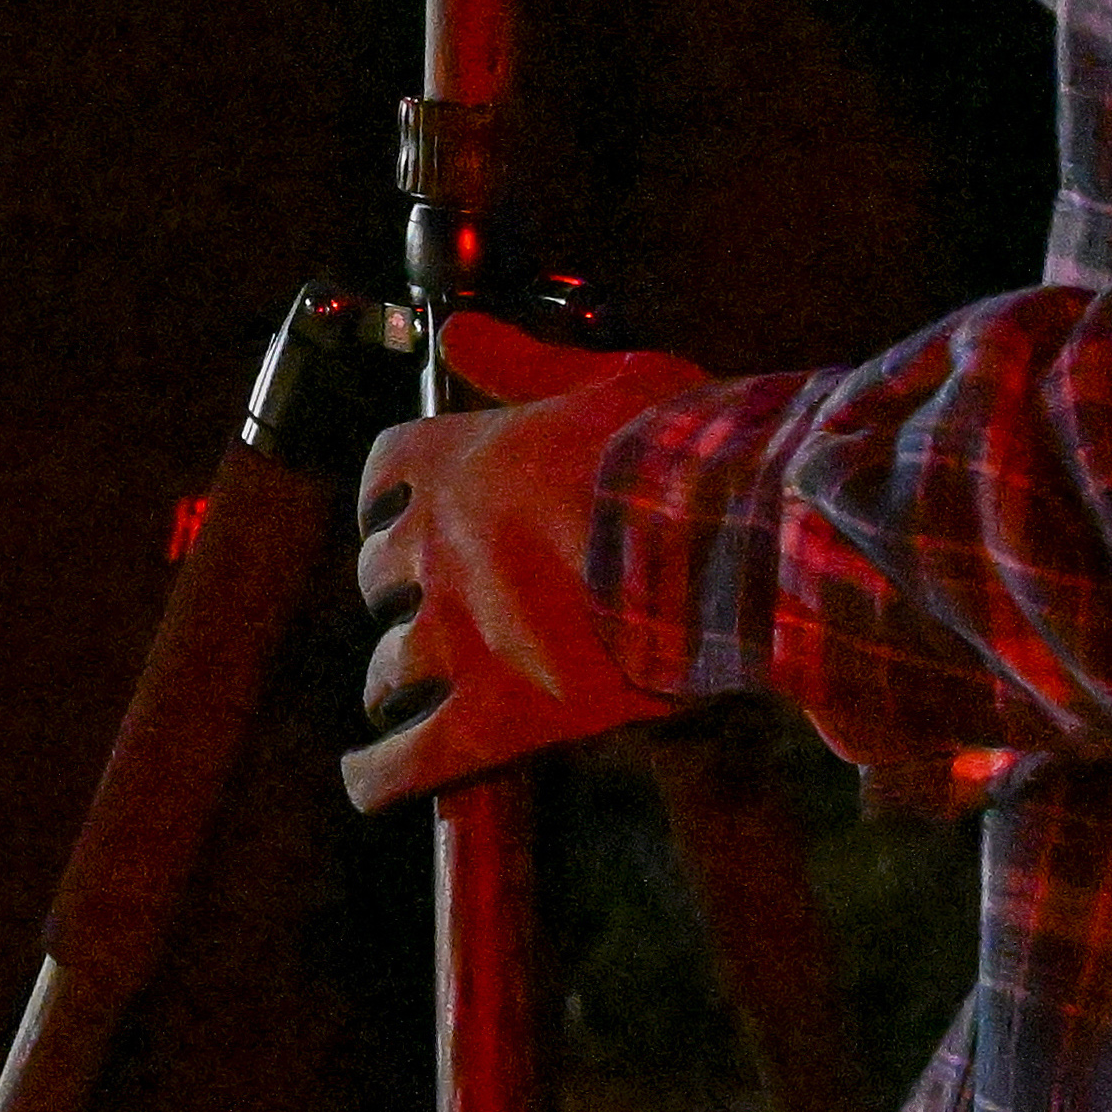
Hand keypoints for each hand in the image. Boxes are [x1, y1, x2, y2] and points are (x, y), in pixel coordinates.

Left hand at [343, 312, 703, 813]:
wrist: (739, 538)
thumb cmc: (690, 452)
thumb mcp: (608, 380)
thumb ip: (526, 365)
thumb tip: (459, 332)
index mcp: (460, 460)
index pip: (384, 476)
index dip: (391, 505)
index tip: (400, 521)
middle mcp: (441, 547)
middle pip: (379, 579)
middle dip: (399, 598)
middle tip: (432, 616)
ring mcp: (463, 634)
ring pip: (389, 671)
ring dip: (394, 684)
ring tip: (404, 700)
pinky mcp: (501, 716)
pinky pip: (411, 761)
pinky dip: (382, 774)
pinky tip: (371, 779)